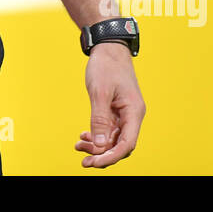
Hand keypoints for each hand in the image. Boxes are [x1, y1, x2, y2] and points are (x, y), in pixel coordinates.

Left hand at [76, 41, 144, 167]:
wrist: (108, 48)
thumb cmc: (106, 66)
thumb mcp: (99, 92)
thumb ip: (99, 120)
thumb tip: (100, 146)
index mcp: (134, 112)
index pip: (126, 144)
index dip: (111, 157)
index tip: (94, 163)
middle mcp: (132, 116)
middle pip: (120, 145)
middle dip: (102, 155)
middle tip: (84, 161)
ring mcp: (124, 114)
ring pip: (113, 139)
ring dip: (97, 146)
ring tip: (79, 146)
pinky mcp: (116, 111)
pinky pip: (108, 130)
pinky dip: (97, 135)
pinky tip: (83, 136)